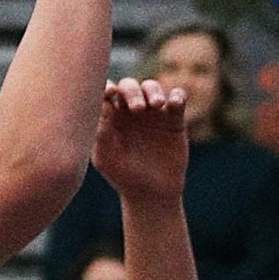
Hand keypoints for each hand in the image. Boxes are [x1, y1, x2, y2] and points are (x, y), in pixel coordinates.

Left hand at [92, 78, 189, 203]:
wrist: (152, 193)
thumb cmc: (123, 177)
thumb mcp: (106, 158)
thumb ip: (101, 133)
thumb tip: (103, 104)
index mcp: (110, 118)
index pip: (106, 92)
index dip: (107, 86)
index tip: (110, 93)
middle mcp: (130, 111)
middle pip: (130, 86)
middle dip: (132, 91)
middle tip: (137, 109)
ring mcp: (153, 113)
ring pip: (152, 87)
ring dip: (154, 91)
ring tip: (157, 105)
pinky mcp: (174, 118)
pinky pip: (177, 97)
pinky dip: (177, 95)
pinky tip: (174, 104)